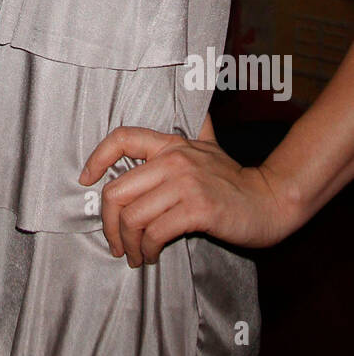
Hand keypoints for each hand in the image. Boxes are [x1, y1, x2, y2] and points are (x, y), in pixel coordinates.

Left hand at [77, 124, 296, 266]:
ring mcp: (186, 184)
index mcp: (171, 144)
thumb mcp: (209, 146)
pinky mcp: (198, 209)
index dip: (96, 159)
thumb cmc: (234, 180)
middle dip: (109, 224)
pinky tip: (152, 256)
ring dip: (128, 244)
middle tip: (115, 243)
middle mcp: (174, 159)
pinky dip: (147, 249)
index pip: (121, 139)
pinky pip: (155, 232)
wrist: (270, 201)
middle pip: (117, 191)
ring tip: (135, 256)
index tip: (86, 180)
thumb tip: (193, 100)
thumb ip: (195, 129)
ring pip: (133, 217)